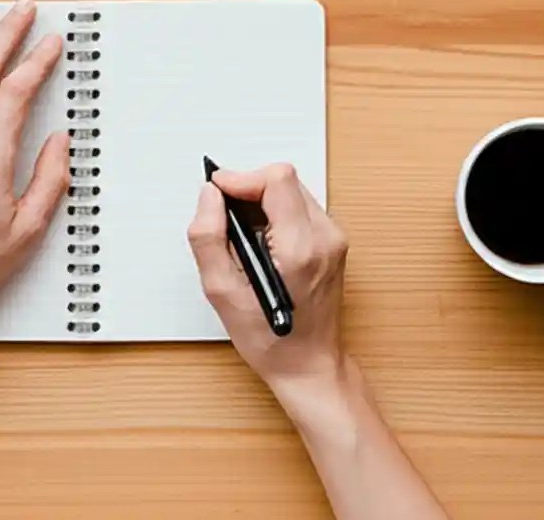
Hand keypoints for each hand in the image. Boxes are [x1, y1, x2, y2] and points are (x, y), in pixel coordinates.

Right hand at [187, 163, 348, 393]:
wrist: (309, 365)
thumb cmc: (271, 340)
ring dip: (261, 202)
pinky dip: (275, 214)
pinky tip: (262, 244)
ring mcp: (334, 239)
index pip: (276, 180)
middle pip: (284, 180)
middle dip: (248, 190)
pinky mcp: (333, 243)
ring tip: (243, 238)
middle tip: (226, 220)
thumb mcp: (222, 292)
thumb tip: (209, 197)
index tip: (217, 193)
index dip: (240, 179)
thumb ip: (209, 238)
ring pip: (291, 191)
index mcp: (299, 249)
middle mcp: (324, 238)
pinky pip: (300, 208)